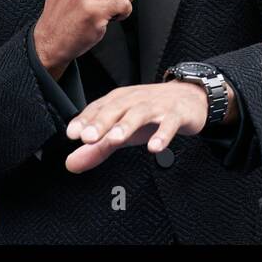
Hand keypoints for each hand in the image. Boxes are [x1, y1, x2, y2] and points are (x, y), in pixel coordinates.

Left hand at [63, 81, 209, 172]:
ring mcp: (158, 105)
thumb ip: (98, 148)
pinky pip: (170, 122)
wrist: (189, 97)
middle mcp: (136, 99)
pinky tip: (155, 147)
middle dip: (101, 122)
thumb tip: (71, 163)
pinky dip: (162, 134)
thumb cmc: (152, 114)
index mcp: (120, 101)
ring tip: (115, 139)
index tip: (72, 134)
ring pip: (140, 112)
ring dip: (127, 125)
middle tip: (88, 138)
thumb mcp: (123, 130)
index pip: (99, 108)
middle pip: (117, 108)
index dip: (85, 120)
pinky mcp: (177, 113)